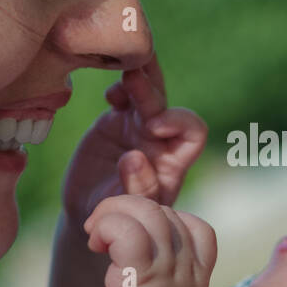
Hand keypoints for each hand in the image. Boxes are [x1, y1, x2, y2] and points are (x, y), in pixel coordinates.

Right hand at [63, 53, 206, 226]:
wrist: (93, 215)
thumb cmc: (119, 220)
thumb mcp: (128, 211)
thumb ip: (137, 188)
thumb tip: (134, 156)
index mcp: (172, 162)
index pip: (193, 132)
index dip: (178, 122)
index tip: (152, 127)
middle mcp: (160, 141)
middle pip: (166, 105)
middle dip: (151, 91)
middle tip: (133, 79)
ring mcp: (139, 127)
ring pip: (147, 93)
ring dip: (141, 76)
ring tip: (128, 65)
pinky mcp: (117, 121)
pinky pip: (124, 95)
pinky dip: (119, 87)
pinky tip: (110, 95)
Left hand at [82, 195, 216, 286]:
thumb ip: (157, 284)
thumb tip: (125, 273)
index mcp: (195, 275)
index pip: (195, 226)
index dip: (164, 222)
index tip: (135, 243)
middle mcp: (185, 267)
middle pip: (165, 211)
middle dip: (128, 212)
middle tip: (101, 237)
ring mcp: (167, 268)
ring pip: (147, 211)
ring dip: (113, 214)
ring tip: (95, 236)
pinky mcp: (140, 274)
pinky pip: (125, 228)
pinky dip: (106, 226)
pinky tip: (95, 245)